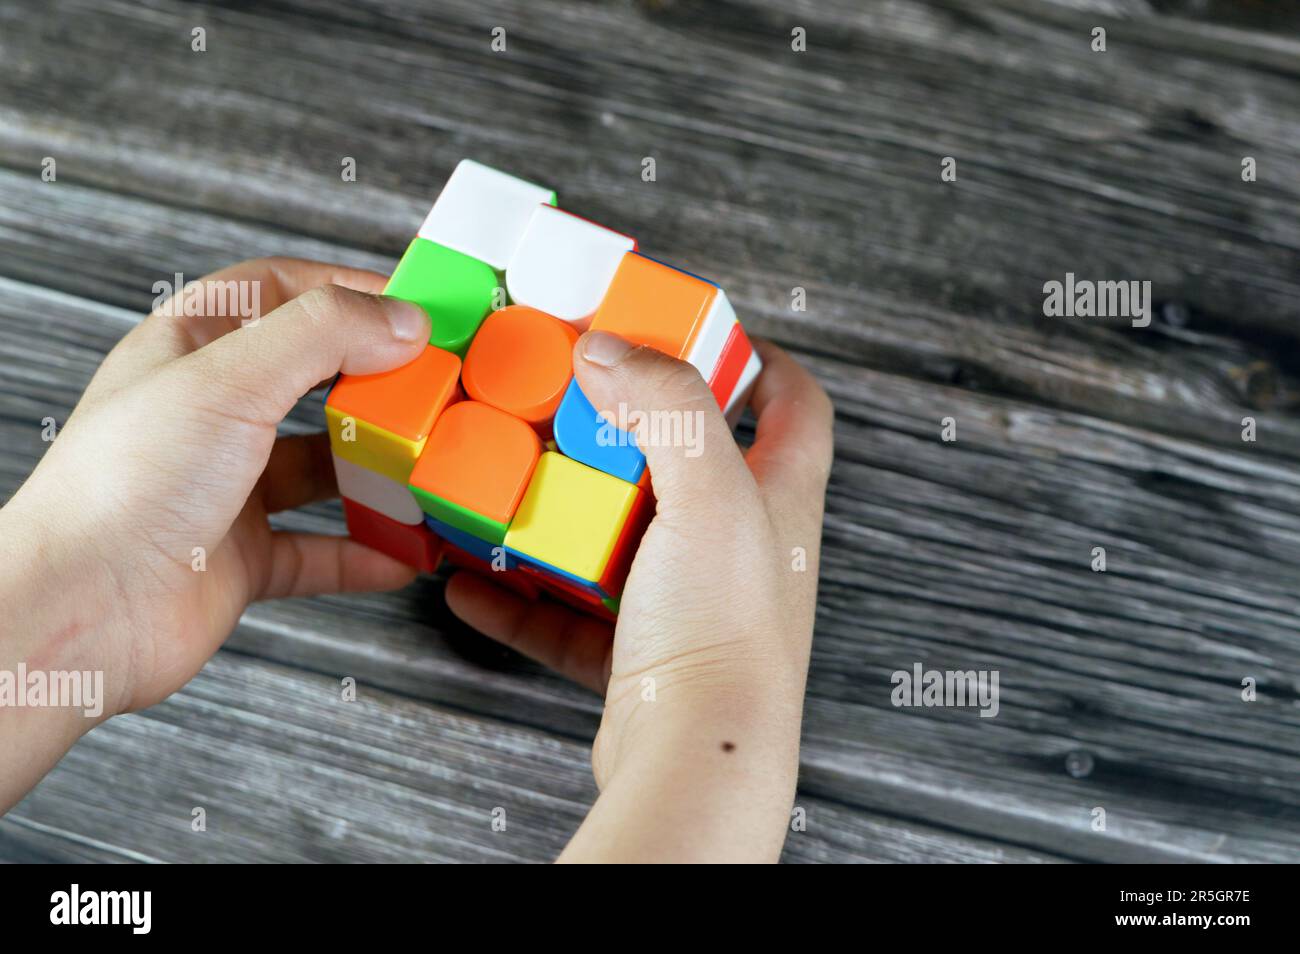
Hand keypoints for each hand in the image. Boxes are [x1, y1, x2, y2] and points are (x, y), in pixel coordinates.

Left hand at [0, 258, 429, 808]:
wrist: (80, 612)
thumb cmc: (124, 488)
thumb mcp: (230, 380)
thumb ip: (323, 336)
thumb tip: (402, 319)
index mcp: (188, 351)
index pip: (277, 293)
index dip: (346, 291)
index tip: (413, 306)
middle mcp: (208, 416)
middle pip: (310, 380)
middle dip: (374, 383)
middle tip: (433, 386)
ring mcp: (225, 489)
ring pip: (321, 468)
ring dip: (375, 470)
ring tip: (426, 467)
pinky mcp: (241, 559)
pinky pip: (320, 550)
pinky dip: (365, 552)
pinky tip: (403, 553)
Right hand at [445, 331, 833, 861]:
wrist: (695, 757)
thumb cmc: (725, 628)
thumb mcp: (708, 492)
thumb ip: (666, 405)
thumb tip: (609, 347)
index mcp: (778, 500)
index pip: (794, 408)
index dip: (758, 361)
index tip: (702, 330)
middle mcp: (741, 550)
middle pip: (688, 467)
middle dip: (626, 433)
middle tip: (569, 403)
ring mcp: (689, 605)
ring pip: (618, 542)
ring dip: (560, 517)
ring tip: (507, 485)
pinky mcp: (639, 657)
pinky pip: (570, 619)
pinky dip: (522, 600)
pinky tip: (470, 586)